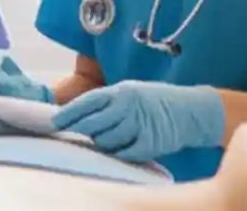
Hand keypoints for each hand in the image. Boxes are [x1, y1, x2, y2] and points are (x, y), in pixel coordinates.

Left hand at [52, 80, 224, 161]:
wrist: (192, 110)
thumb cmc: (155, 101)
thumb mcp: (130, 91)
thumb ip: (107, 102)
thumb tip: (76, 116)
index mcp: (120, 91)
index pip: (86, 102)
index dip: (68, 114)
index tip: (54, 123)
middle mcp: (128, 106)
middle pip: (91, 124)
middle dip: (81, 131)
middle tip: (77, 134)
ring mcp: (139, 124)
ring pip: (105, 141)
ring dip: (101, 143)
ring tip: (107, 139)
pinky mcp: (150, 143)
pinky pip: (123, 154)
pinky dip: (118, 154)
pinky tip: (120, 149)